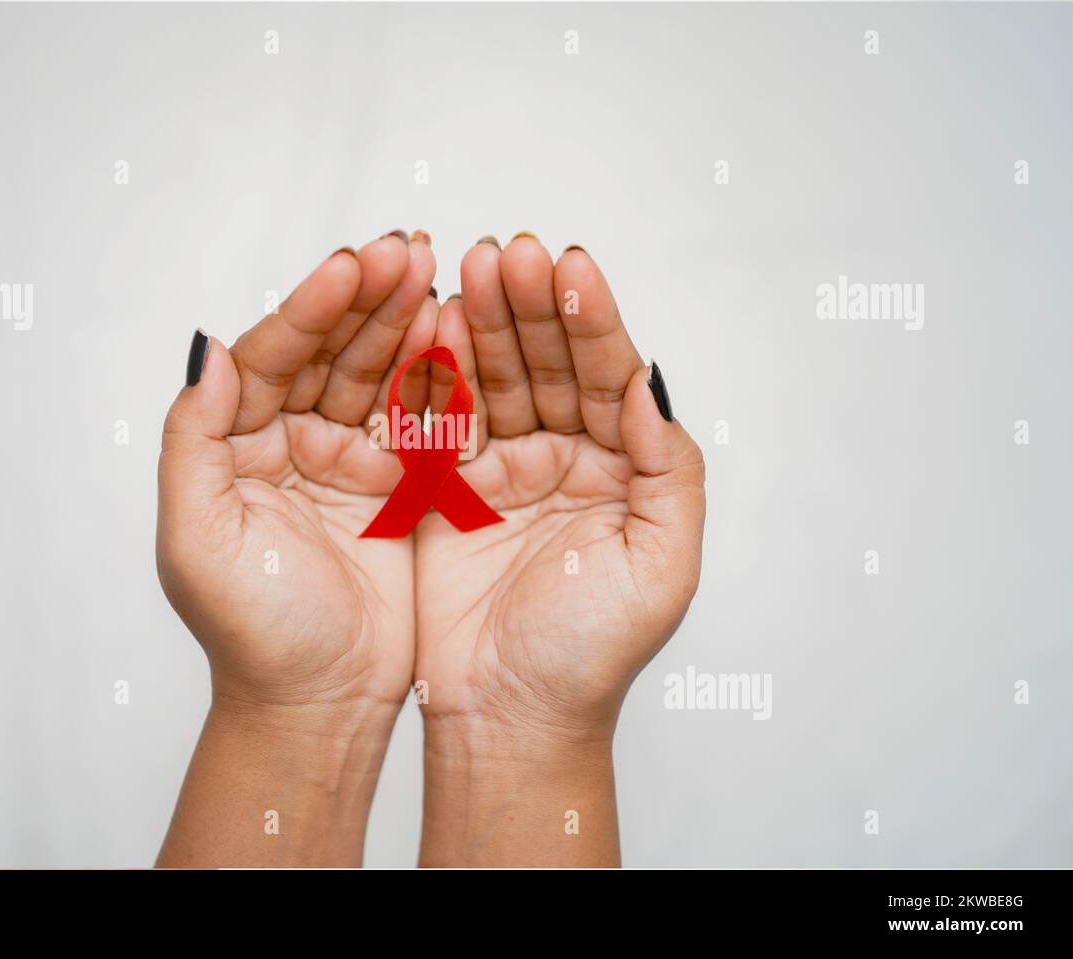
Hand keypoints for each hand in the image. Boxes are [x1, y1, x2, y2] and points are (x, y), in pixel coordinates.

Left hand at [156, 231, 436, 864]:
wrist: (319, 703)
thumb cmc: (254, 635)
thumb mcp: (198, 541)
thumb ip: (192, 442)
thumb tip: (207, 350)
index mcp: (236, 447)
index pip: (269, 357)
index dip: (309, 310)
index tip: (349, 266)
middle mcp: (288, 443)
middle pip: (328, 352)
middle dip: (366, 299)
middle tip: (408, 250)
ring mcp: (345, 461)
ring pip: (376, 374)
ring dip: (405, 323)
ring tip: (440, 272)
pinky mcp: (397, 486)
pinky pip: (419, 418)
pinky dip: (439, 376)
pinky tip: (459, 332)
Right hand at [414, 235, 705, 864]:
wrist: (507, 716)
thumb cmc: (590, 656)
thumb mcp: (662, 566)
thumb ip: (672, 472)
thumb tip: (652, 388)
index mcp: (624, 471)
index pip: (610, 376)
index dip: (592, 321)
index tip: (571, 268)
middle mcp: (566, 459)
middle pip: (549, 363)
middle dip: (531, 306)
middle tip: (509, 253)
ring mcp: (504, 469)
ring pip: (495, 377)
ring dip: (484, 322)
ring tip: (469, 266)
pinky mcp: (446, 488)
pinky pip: (442, 417)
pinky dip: (436, 371)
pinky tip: (431, 322)